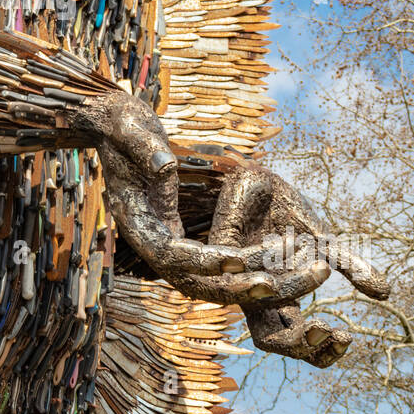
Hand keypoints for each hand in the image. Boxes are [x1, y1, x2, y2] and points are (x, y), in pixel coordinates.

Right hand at [85, 96, 388, 368]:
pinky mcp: (187, 236)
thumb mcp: (129, 130)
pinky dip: (252, 263)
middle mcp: (155, 243)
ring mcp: (171, 243)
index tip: (237, 257)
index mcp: (139, 224)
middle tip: (279, 284)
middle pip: (198, 284)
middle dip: (238, 286)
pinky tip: (287, 254)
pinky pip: (221, 262)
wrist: (115, 129)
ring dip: (255, 281)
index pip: (173, 256)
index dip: (204, 260)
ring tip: (298, 273)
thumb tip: (164, 166)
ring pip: (215, 280)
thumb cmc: (122, 127)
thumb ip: (144, 148)